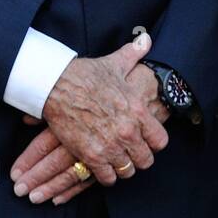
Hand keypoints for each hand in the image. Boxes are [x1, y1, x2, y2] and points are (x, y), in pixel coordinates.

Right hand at [11, 35, 167, 203]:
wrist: (56, 85)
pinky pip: (108, 178)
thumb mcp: (115, 62)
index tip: (146, 141)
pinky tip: (101, 166)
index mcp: (138, 111)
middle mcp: (128, 131)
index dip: (153, 143)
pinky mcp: (91, 155)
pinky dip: (106, 175)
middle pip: (145, 160)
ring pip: (127, 171)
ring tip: (115, 160)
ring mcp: (110, 145)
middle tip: (129, 153)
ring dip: (122, 167)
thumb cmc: (86, 74)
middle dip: (138, 158)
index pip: (160, 141)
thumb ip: (134, 53)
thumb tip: (146, 40)